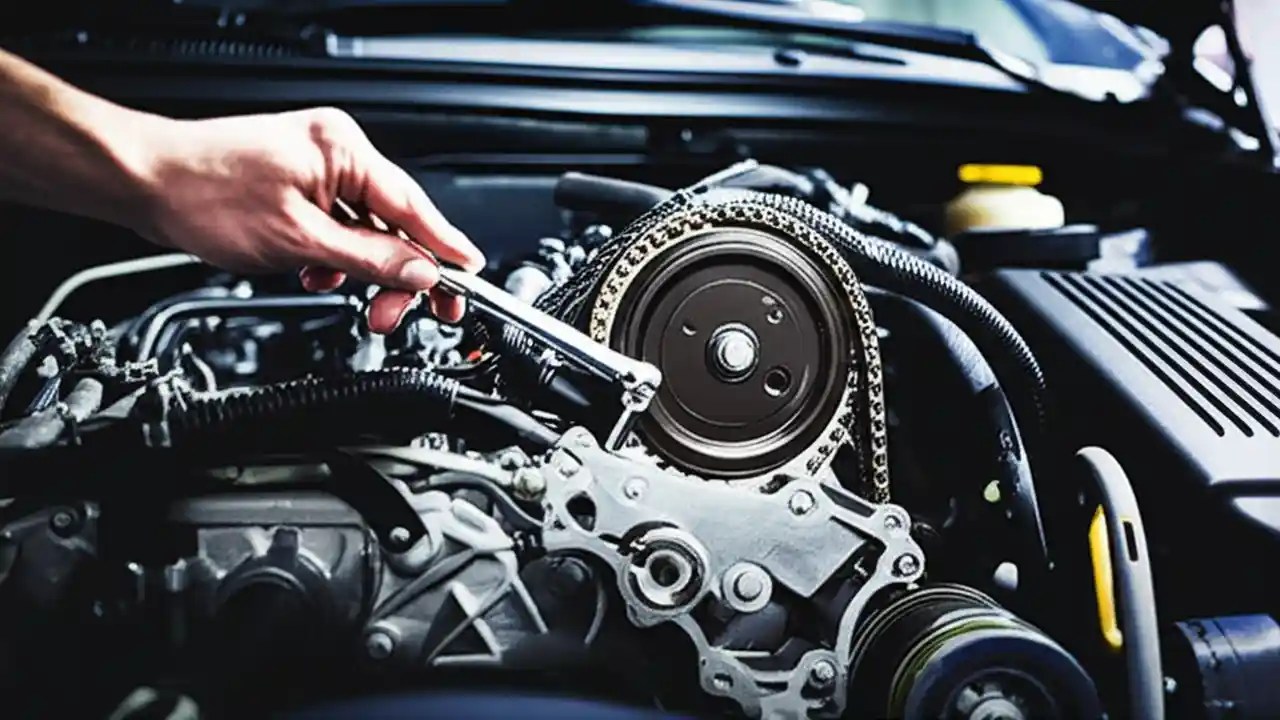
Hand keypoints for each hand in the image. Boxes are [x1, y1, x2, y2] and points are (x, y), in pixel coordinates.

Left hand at [131, 107, 483, 331]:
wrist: (145, 184)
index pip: (415, 207)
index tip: (469, 280)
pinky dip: (338, 257)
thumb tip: (420, 272)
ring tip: (357, 300)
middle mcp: (336, 151)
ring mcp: (317, 167)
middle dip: (399, 273)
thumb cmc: (205, 195)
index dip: (446, 249)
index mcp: (345, 150)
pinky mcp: (299, 186)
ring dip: (365, 269)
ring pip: (367, 229)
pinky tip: (322, 274)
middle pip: (395, 222)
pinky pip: (339, 227)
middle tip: (403, 314)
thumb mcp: (301, 240)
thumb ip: (371, 259)